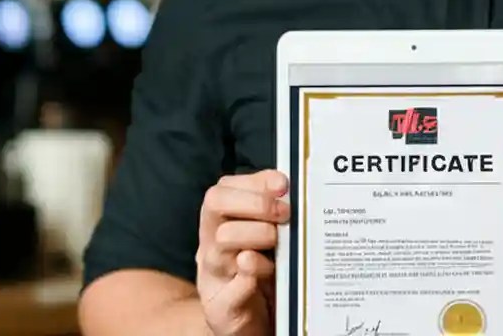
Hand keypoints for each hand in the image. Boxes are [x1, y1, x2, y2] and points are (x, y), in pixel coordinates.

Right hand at [195, 169, 289, 335]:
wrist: (246, 322)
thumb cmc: (259, 274)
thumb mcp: (266, 239)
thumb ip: (273, 214)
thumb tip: (291, 188)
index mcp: (220, 224)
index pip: (223, 189)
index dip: (254, 182)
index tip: (283, 185)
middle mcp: (210, 244)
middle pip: (215, 205)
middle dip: (256, 204)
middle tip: (285, 214)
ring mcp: (212, 275)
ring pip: (221, 241)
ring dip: (256, 237)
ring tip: (279, 245)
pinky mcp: (220, 308)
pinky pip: (229, 291)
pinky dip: (247, 280)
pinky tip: (261, 275)